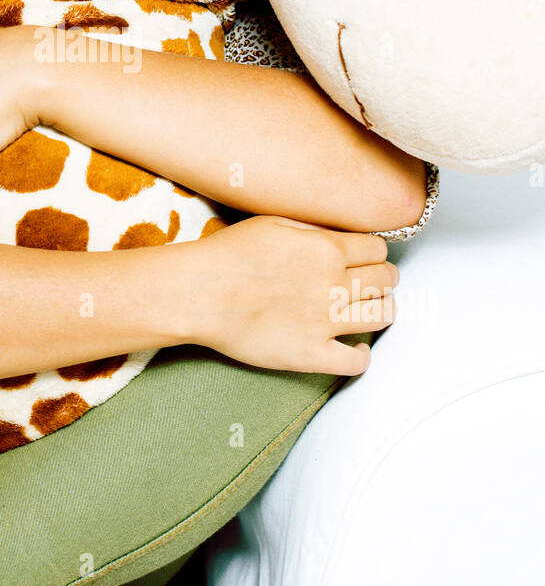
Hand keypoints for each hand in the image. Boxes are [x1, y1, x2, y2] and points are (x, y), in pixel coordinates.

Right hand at [180, 214, 397, 375]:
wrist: (199, 293)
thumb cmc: (228, 254)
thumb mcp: (273, 223)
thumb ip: (313, 229)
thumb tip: (338, 235)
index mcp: (327, 249)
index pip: (378, 249)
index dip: (374, 252)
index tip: (365, 257)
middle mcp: (334, 285)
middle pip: (386, 280)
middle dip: (383, 278)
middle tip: (370, 281)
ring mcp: (325, 323)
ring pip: (382, 316)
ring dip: (381, 310)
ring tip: (370, 309)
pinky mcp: (311, 354)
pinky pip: (356, 361)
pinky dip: (362, 355)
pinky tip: (354, 347)